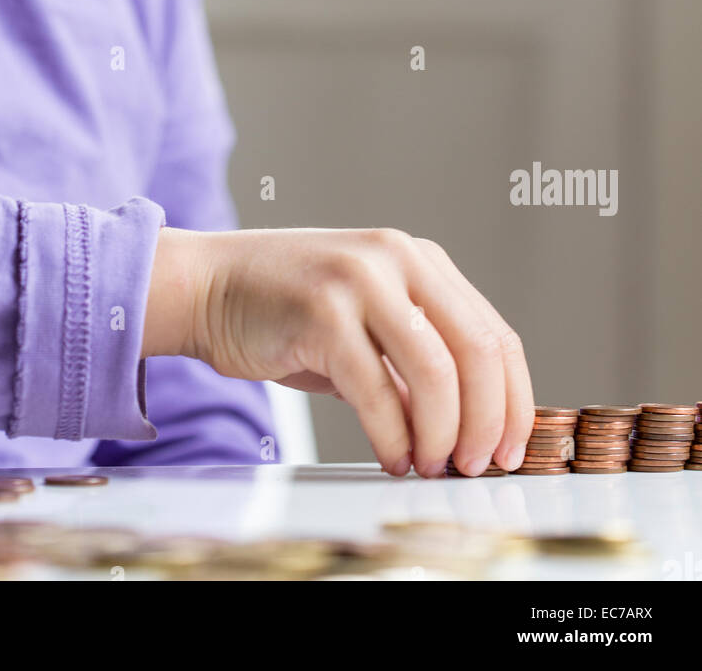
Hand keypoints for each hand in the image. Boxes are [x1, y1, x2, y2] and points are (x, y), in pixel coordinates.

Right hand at [145, 226, 533, 477]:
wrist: (208, 285)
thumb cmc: (287, 311)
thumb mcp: (368, 322)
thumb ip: (416, 360)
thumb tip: (472, 428)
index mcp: (418, 258)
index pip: (494, 334)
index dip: (514, 399)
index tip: (513, 447)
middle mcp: (396, 258)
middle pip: (477, 352)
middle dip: (487, 422)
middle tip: (476, 464)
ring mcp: (359, 279)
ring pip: (434, 373)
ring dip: (441, 435)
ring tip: (430, 464)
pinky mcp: (322, 312)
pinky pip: (376, 392)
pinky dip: (393, 438)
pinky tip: (393, 457)